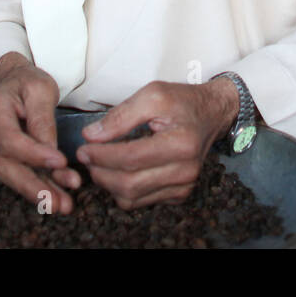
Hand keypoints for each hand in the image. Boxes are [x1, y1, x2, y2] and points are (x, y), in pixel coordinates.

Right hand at [0, 52, 79, 213]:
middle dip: (35, 187)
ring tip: (62, 205)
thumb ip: (43, 120)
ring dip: (37, 193)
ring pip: (11, 176)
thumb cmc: (27, 82)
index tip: (61, 162)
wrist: (13, 81)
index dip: (34, 154)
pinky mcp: (1, 156)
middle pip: (7, 165)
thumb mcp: (41, 90)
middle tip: (60, 202)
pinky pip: (16, 175)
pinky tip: (55, 198)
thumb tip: (52, 154)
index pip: (10, 139)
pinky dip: (36, 188)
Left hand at [75, 79, 238, 209]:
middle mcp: (186, 170)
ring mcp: (184, 186)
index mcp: (180, 144)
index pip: (130, 159)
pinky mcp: (180, 194)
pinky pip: (141, 201)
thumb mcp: (152, 95)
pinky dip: (123, 190)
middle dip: (100, 172)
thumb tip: (91, 136)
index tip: (83, 148)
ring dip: (108, 183)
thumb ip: (120, 116)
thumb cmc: (182, 101)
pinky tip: (118, 171)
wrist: (211, 114)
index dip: (101, 156)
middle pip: (129, 184)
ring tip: (99, 163)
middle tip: (86, 156)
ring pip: (131, 197)